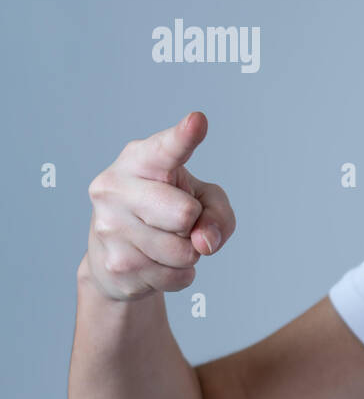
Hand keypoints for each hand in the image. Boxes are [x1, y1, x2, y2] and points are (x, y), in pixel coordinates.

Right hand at [84, 112, 236, 301]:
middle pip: (184, 214)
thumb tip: (204, 242)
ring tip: (165, 240)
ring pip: (184, 251)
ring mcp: (110, 227)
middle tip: (175, 218)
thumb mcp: (205, 200)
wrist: (116, 256)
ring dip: (188, 252)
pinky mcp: (115, 265)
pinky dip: (178, 274)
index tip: (198, 121)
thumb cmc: (168, 211)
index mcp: (140, 159)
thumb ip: (219, 212)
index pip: (166, 148)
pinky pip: (176, 276)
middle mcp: (115, 187)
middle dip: (192, 222)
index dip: (183, 138)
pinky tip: (155, 262)